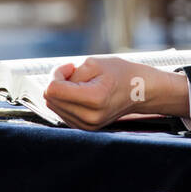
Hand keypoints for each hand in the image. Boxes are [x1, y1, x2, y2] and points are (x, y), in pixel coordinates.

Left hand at [43, 56, 187, 129]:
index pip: (52, 89)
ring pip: (53, 106)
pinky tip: (81, 94)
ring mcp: (87, 126)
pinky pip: (61, 112)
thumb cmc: (120, 73)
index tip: (71, 67)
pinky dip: (66, 100)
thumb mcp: (93, 63)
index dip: (57, 74)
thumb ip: (67, 74)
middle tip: (75, 73)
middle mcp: (89, 117)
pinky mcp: (85, 128)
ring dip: (61, 92)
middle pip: (50, 99)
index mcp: (94, 99)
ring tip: (82, 84)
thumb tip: (49, 87)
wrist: (140, 91)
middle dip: (57, 83)